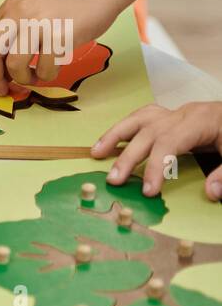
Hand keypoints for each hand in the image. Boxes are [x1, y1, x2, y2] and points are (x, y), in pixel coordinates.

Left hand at [0, 0, 155, 95]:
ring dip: (24, 79)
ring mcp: (39, 23)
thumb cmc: (65, 6)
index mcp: (8, 8)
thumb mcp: (29, 11)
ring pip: (15, 65)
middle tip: (3, 89)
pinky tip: (53, 66)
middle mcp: (19, 14)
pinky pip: (45, 68)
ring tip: (34, 76)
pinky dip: (48, 75)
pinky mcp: (60, 35)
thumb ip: (11, 33)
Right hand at [92, 102, 221, 200]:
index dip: (156, 166)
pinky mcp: (173, 116)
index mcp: (202, 120)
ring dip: (115, 136)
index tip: (149, 192)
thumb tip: (211, 192)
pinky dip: (124, 129)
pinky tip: (111, 142)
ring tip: (96, 153)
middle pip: (149, 132)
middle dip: (129, 156)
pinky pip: (143, 118)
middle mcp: (184, 113)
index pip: (170, 142)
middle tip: (114, 181)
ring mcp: (176, 113)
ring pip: (139, 119)